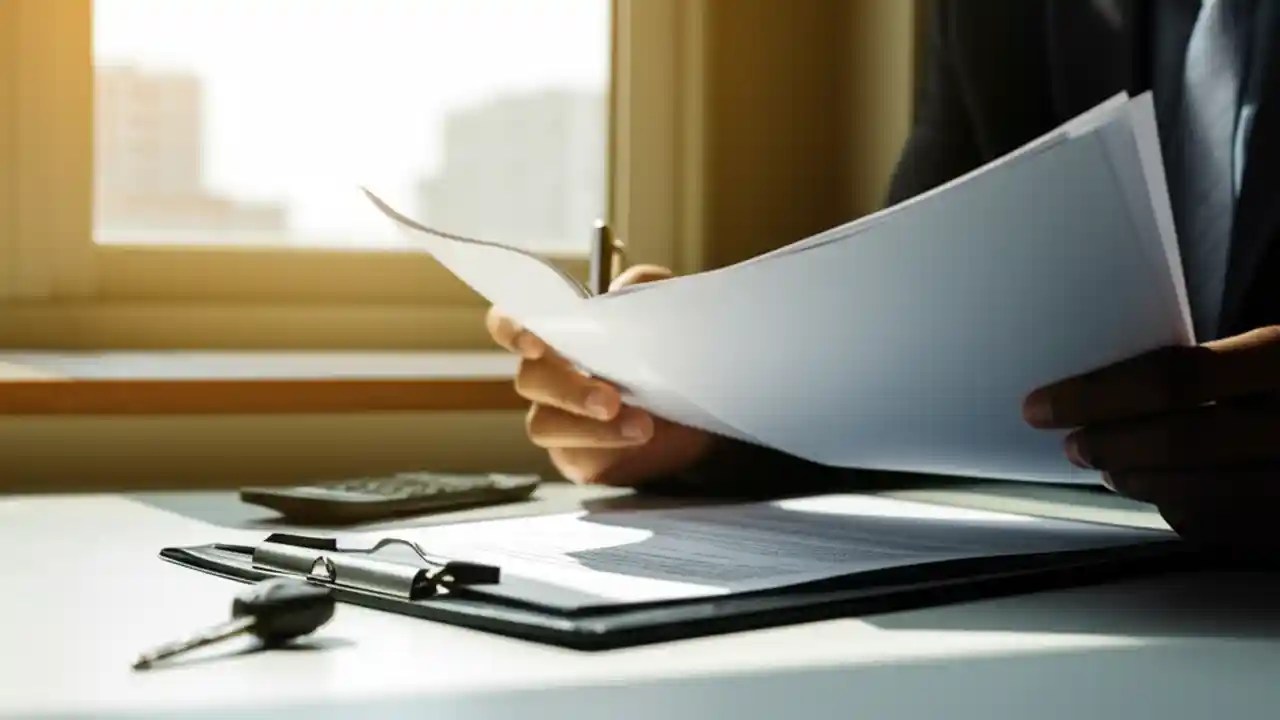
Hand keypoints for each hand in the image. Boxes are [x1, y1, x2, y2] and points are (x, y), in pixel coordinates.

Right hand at [486, 265, 713, 485]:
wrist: (699, 413)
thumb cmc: (668, 358)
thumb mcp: (669, 314)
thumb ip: (648, 288)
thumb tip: (622, 287)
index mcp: (560, 336)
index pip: (510, 324)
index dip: (511, 329)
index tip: (534, 343)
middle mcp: (549, 378)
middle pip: (529, 380)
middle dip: (569, 390)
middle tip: (611, 400)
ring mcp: (557, 420)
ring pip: (544, 425)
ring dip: (591, 428)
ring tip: (642, 427)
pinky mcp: (575, 457)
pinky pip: (572, 457)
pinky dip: (603, 451)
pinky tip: (636, 443)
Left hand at [1023, 326, 1279, 548]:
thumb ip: (1231, 358)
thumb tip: (1129, 379)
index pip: (1175, 378)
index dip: (1096, 394)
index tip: (1042, 404)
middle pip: (1179, 443)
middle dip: (1109, 444)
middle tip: (1069, 440)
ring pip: (1202, 496)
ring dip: (1138, 482)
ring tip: (1104, 467)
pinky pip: (1235, 529)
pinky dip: (1186, 513)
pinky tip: (1163, 497)